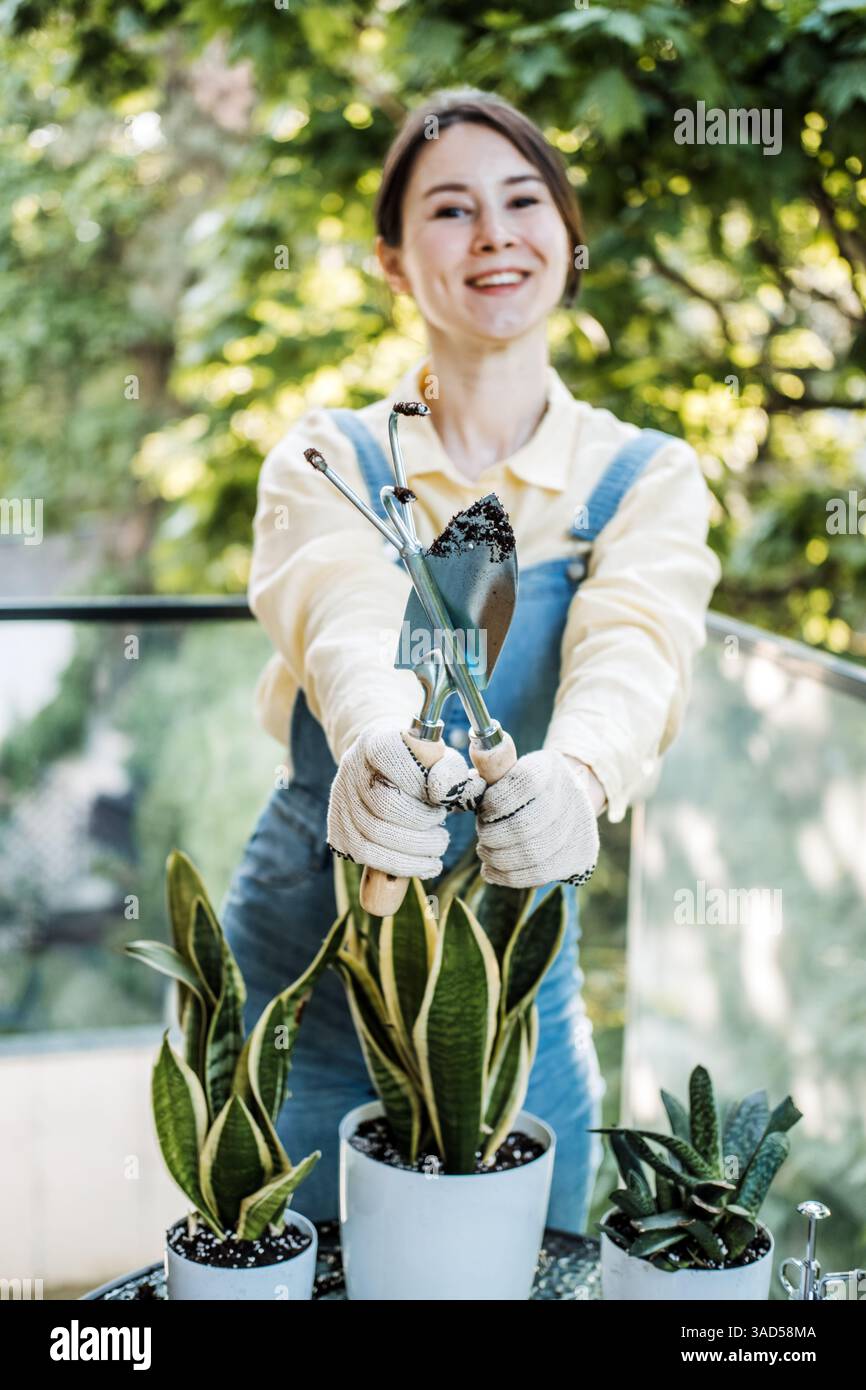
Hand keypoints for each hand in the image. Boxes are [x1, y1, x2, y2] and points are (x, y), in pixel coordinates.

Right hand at [326, 719, 481, 879]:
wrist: (384, 764)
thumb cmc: (421, 762)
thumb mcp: (441, 756)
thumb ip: (450, 769)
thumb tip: (444, 793)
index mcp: (376, 741)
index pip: (394, 761)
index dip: (422, 787)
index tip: (442, 801)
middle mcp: (352, 768)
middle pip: (384, 805)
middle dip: (421, 825)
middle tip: (442, 833)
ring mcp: (341, 800)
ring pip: (371, 837)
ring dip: (413, 851)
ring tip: (436, 847)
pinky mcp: (338, 827)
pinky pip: (364, 855)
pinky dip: (397, 864)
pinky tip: (423, 864)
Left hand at [474, 748, 599, 888]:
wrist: (569, 802)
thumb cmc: (527, 788)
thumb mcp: (512, 769)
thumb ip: (492, 766)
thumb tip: (474, 756)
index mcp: (551, 768)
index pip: (523, 784)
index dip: (495, 803)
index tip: (483, 809)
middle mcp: (572, 796)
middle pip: (525, 825)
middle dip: (493, 834)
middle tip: (482, 833)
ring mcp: (579, 828)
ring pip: (532, 853)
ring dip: (497, 857)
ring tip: (485, 850)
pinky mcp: (579, 856)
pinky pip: (539, 873)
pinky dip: (508, 875)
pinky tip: (491, 869)